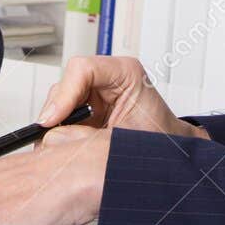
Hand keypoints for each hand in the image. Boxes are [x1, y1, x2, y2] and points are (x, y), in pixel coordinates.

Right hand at [36, 55, 207, 139]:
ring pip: (60, 101)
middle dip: (57, 112)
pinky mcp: (89, 109)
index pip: (82, 69)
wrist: (172, 155)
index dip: (63, 94)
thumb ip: (87, 136)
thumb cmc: (160, 142)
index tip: (52, 121)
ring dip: (58, 125)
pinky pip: (64, 117)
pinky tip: (70, 145)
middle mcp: (108, 78)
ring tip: (68, 146)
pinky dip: (61, 132)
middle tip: (53, 138)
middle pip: (66, 84)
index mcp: (126, 73)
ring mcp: (97, 93)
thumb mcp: (123, 140)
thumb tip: (53, 138)